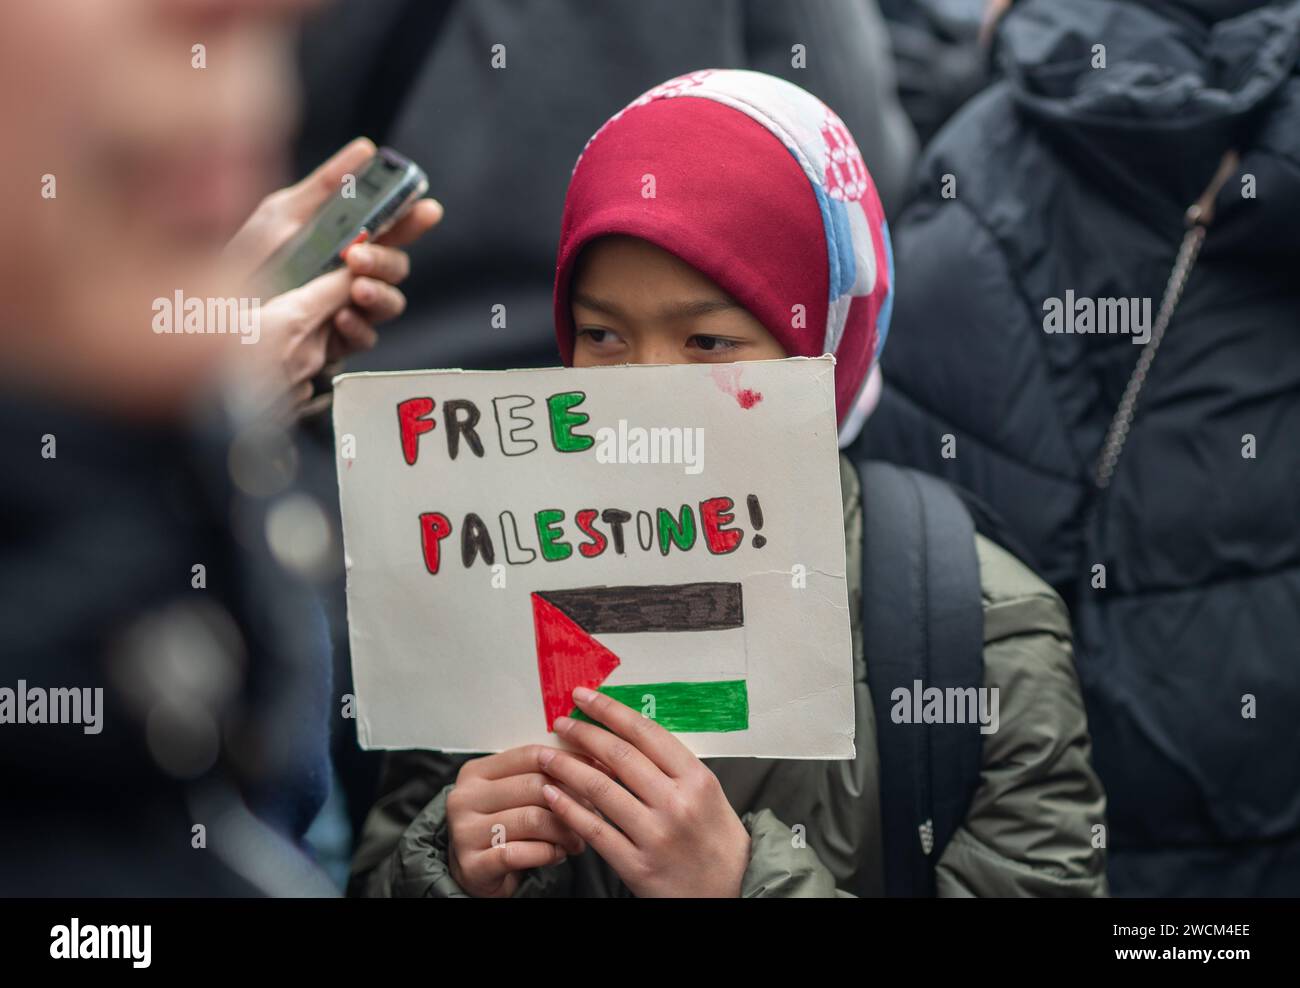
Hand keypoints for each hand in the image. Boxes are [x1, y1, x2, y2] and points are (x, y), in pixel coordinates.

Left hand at [224, 138, 442, 396]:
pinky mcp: (335, 343)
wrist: (211, 320)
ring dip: (379, 293)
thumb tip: (366, 148)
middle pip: (397, 267)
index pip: (389, 228)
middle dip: (387, 260)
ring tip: (355, 289)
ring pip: (390, 303)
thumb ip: (326, 186)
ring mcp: (346, 310)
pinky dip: (357, 326)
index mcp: (343, 241)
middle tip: (358, 256)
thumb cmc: (245, 261)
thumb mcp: (281, 216)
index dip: (411, 218)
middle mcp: (350, 276)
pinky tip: (339, 318)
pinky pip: (366, 338)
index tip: (424, 208)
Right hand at [446, 745, 592, 897]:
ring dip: (564, 831)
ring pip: (532, 819)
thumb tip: (596, 762)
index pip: (530, 755)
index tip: (598, 772)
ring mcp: (465, 831)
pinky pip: (521, 853)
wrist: (475, 873)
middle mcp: (465, 797)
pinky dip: (548, 853)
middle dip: (572, 801)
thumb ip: (543, 776)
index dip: (570, 762)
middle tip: (591, 816)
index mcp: (476, 772)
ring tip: (576, 840)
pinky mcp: (472, 864)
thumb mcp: (514, 795)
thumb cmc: (501, 828)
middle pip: (535, 786)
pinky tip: (558, 855)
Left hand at [539, 687, 751, 896]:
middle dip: (583, 733)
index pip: (645, 733)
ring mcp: (655, 835)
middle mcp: (677, 803)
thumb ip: (672, 766)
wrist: (731, 892)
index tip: (585, 697)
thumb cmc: (716, 839)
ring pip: (600, 789)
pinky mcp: (637, 865)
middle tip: (561, 722)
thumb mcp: (707, 793)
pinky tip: (552, 795)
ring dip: (567, 767)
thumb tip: (626, 735)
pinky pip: (595, 830)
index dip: (610, 710)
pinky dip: (569, 809)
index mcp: (696, 779)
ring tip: (547, 755)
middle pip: (619, 755)